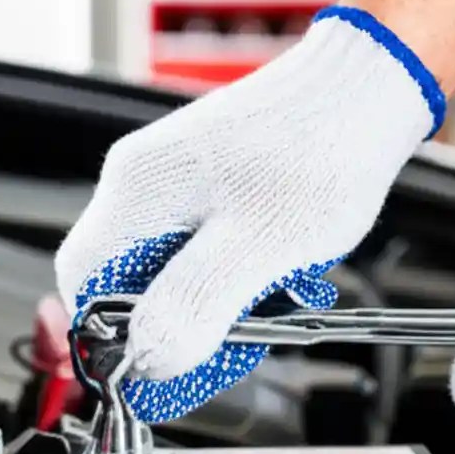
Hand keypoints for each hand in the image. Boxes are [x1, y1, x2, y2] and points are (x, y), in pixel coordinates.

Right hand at [55, 7, 442, 422]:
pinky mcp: (211, 177)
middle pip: (125, 278)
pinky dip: (232, 270)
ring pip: (167, 265)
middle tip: (233, 336)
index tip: (161, 369)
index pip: (83, 284)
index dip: (115, 336)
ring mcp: (176, 176)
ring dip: (210, 298)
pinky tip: (275, 269)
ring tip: (268, 296)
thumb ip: (195, 303)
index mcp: (137, 192)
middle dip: (175, 320)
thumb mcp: (260, 245)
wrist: (370, 84)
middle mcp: (143, 180)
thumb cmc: (323, 150)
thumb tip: (149, 359)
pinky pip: (201, 243)